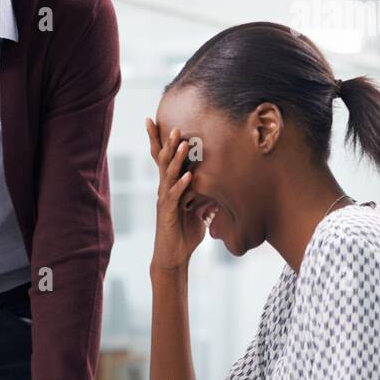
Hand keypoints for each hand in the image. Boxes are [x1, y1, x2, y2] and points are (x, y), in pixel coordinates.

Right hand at [145, 118, 204, 272]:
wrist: (172, 257)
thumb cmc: (184, 234)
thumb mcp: (199, 211)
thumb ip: (207, 195)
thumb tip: (222, 183)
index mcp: (171, 187)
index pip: (165, 160)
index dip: (160, 142)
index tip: (157, 122)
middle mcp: (164, 190)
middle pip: (163, 162)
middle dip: (166, 143)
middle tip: (172, 125)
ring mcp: (164, 201)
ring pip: (168, 175)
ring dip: (176, 159)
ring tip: (182, 144)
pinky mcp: (166, 214)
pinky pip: (174, 197)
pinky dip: (181, 185)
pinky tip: (188, 176)